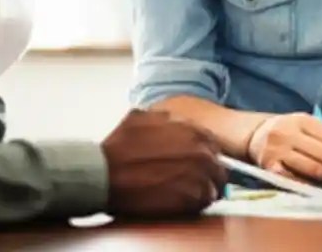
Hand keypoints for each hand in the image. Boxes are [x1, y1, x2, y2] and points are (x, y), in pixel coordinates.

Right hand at [100, 109, 226, 217]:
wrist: (103, 173)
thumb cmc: (118, 146)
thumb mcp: (141, 117)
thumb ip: (164, 117)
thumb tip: (171, 119)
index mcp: (193, 131)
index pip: (213, 146)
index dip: (204, 156)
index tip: (195, 164)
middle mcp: (201, 152)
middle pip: (218, 168)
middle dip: (207, 175)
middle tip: (192, 183)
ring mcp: (199, 175)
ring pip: (213, 186)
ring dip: (202, 190)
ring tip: (183, 194)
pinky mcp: (191, 198)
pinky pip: (203, 202)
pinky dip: (194, 204)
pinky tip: (178, 203)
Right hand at [248, 112, 321, 184]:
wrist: (255, 134)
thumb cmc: (288, 132)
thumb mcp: (306, 126)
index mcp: (304, 120)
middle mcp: (290, 133)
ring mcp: (278, 150)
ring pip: (312, 168)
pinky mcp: (269, 167)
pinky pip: (295, 179)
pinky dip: (310, 186)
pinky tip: (320, 189)